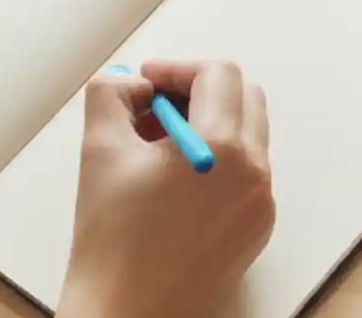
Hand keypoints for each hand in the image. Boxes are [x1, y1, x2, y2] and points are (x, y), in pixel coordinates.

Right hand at [57, 61, 274, 317]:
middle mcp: (256, 173)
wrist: (127, 312)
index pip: (218, 75)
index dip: (177, 68)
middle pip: (244, 97)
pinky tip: (174, 182)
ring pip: (247, 134)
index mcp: (224, 149)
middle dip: (199, 91)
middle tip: (154, 107)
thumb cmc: (112, 240)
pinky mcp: (258, 227)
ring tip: (156, 148)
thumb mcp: (99, 149)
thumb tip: (133, 82)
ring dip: (208, 124)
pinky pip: (248, 172)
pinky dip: (219, 161)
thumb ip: (112, 94)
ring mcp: (263, 202)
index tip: (146, 82)